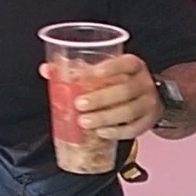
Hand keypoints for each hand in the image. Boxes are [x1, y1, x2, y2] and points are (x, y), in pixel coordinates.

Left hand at [41, 53, 160, 140]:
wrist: (146, 97)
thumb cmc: (118, 81)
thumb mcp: (104, 70)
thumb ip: (76, 69)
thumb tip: (47, 69)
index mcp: (133, 65)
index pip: (126, 63)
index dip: (111, 67)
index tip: (93, 72)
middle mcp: (144, 83)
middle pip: (125, 90)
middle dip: (101, 98)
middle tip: (78, 104)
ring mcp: (149, 103)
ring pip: (129, 111)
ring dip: (105, 117)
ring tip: (84, 121)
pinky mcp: (149, 121)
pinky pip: (135, 129)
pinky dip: (117, 132)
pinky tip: (101, 132)